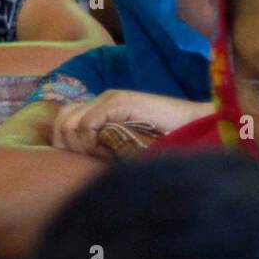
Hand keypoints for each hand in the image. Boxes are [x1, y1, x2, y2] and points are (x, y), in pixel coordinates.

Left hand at [52, 90, 213, 157]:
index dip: (66, 143)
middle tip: (93, 157)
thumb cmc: (165, 141)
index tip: (86, 159)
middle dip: (69, 145)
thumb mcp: (128, 146)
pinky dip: (89, 142)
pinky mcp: (118, 103)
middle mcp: (101, 99)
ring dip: (80, 145)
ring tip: (101, 155)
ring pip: (70, 123)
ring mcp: (108, 99)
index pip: (63, 120)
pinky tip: (105, 151)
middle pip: (61, 120)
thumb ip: (105, 146)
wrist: (197, 127)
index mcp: (101, 108)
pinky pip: (86, 124)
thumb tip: (80, 159)